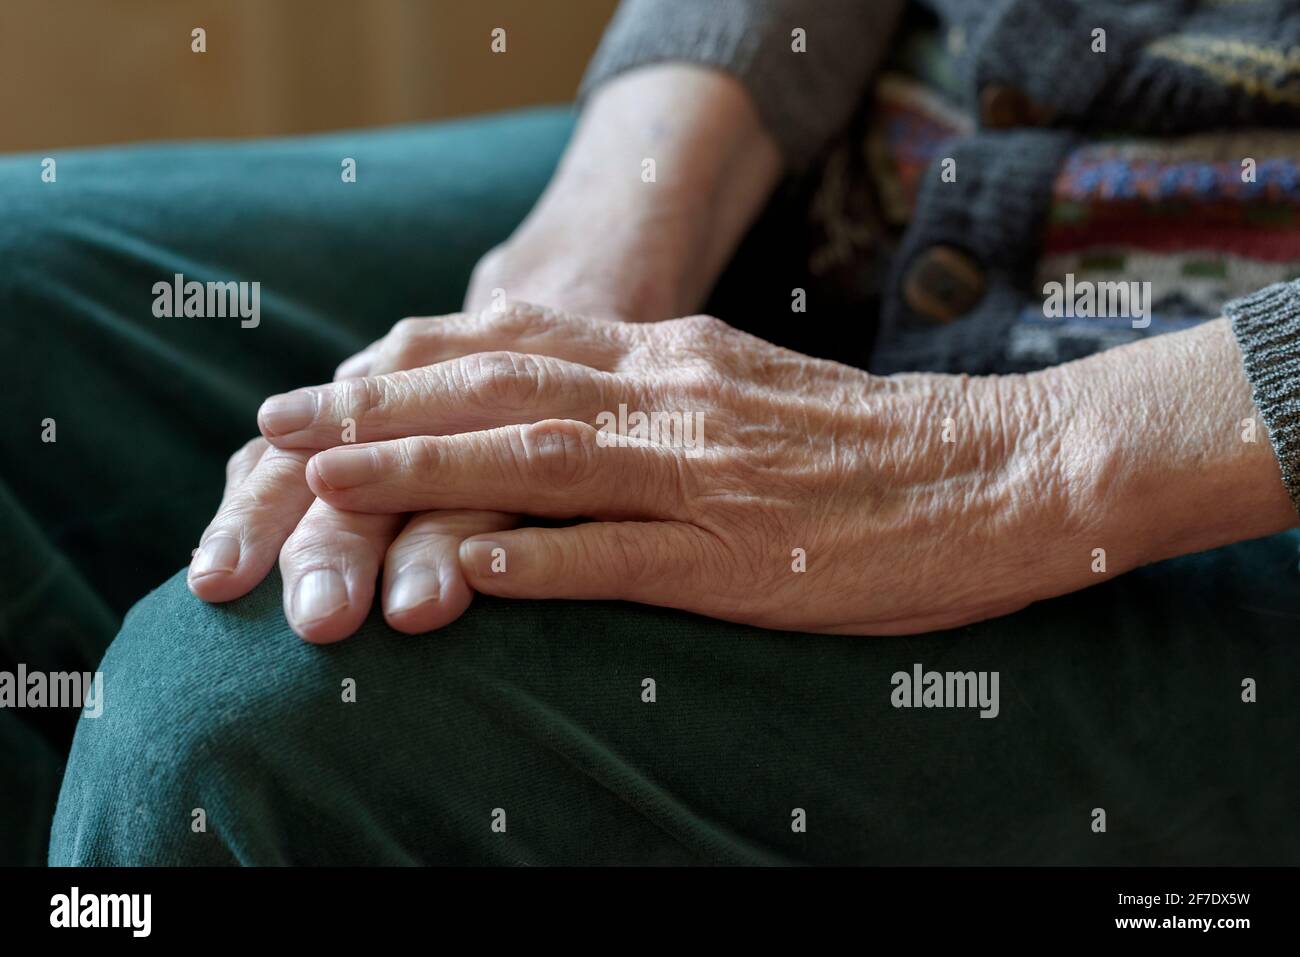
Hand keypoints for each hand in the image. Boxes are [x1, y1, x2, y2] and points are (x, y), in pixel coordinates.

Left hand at [255, 305, 1078, 634]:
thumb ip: (661, 388)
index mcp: (678, 357)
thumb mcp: (754, 387)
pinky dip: (532, 560)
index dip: (412, 360)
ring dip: (420, 468)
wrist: (1003, 472)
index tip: (335, 370)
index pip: (519, 342)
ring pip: (535, 457)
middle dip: (377, 406)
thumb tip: (569, 395)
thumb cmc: (878, 446)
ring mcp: (702, 474)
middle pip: (499, 388)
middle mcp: (675, 396)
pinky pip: (618, 557)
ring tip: (322, 478)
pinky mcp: (736, 558)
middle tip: (277, 417)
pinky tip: (456, 570)